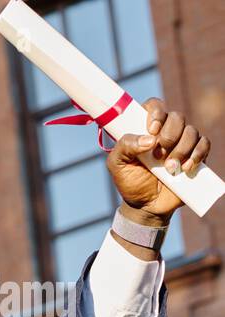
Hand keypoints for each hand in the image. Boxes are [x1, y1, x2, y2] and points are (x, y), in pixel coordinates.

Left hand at [109, 98, 210, 222]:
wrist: (146, 205)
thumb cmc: (129, 181)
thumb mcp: (117, 165)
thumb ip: (125, 146)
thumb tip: (150, 139)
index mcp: (145, 128)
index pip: (155, 105)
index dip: (157, 113)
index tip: (152, 130)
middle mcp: (166, 131)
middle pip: (177, 117)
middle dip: (169, 136)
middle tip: (158, 156)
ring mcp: (182, 142)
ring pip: (191, 131)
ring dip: (181, 149)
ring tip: (169, 168)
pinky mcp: (196, 154)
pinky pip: (204, 144)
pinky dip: (197, 154)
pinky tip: (186, 168)